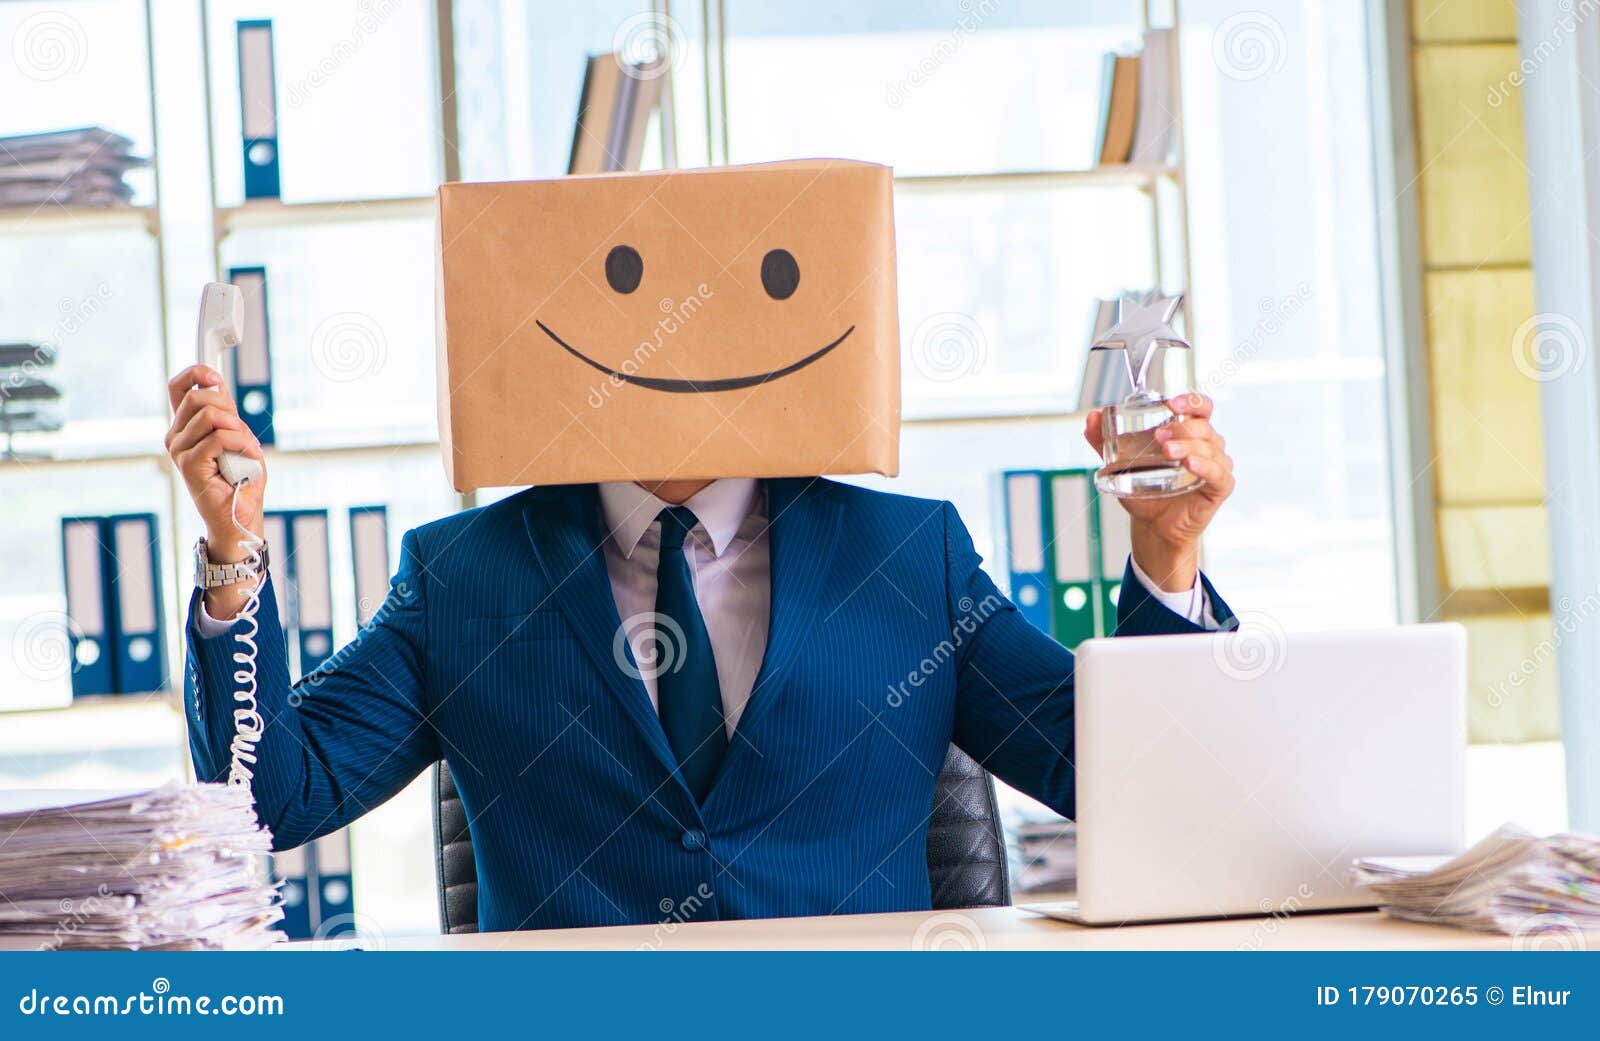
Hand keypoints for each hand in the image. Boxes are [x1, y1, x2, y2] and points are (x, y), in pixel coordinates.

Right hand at [166, 365, 266, 616]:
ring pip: (211, 415)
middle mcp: (176, 437)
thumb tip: (216, 383)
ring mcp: (179, 451)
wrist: (241, 517)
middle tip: (242, 433)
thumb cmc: (242, 479)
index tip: (216, 377)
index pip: (179, 388)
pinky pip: (220, 437)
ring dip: (240, 431)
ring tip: (245, 452)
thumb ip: (226, 412)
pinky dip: (242, 445)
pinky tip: (246, 460)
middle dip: (229, 407)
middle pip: (199, 396)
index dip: (197, 373)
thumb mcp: (238, 436)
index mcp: (185, 427)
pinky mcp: (189, 464)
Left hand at [1084, 392, 1233, 592]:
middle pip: (1202, 427)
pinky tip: (1191, 464)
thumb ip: (1103, 442)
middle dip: (1181, 428)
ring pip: (1209, 448)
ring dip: (1188, 446)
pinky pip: (1218, 473)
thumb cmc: (1146, 491)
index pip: (1201, 407)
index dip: (1191, 401)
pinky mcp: (1219, 487)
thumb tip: (1092, 418)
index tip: (1172, 404)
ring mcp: (1216, 465)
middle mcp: (1207, 445)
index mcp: (1189, 432)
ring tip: (1167, 451)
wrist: (1154, 526)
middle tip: (1159, 436)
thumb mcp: (1121, 464)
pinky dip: (1205, 466)